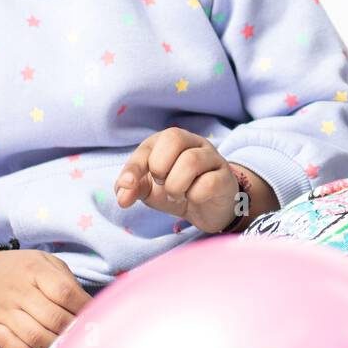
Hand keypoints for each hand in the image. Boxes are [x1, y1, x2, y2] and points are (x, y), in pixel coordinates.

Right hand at [0, 249, 91, 347]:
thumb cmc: (22, 268)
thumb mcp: (46, 262)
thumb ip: (67, 280)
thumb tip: (87, 305)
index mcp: (35, 270)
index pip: (65, 292)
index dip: (83, 306)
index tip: (94, 314)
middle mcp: (18, 292)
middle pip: (53, 317)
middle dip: (72, 328)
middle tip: (82, 332)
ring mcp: (2, 312)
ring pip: (35, 336)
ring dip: (56, 343)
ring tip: (66, 342)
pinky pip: (14, 347)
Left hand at [115, 127, 243, 233]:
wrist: (207, 209)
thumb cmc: (177, 191)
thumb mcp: (149, 189)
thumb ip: (132, 188)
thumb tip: (123, 197)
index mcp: (171, 141)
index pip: (150, 144)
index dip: (135, 166)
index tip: (127, 186)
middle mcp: (194, 143)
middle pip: (174, 138)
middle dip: (159, 167)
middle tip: (161, 183)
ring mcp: (212, 158)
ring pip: (191, 160)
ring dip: (175, 185)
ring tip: (177, 194)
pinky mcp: (225, 177)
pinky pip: (208, 183)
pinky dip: (194, 195)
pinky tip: (195, 197)